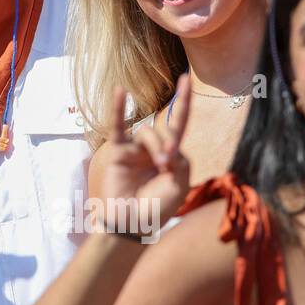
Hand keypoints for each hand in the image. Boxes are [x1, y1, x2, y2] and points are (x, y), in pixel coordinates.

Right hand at [96, 76, 193, 231]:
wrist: (132, 225)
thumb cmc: (156, 209)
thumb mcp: (180, 186)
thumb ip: (182, 161)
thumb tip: (168, 146)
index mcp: (170, 155)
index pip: (178, 123)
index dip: (183, 101)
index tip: (186, 79)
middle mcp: (151, 148)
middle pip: (165, 131)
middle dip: (170, 144)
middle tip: (167, 164)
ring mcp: (134, 149)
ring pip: (148, 133)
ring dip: (156, 146)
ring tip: (160, 165)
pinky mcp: (118, 152)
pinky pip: (118, 127)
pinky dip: (118, 110)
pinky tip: (120, 93)